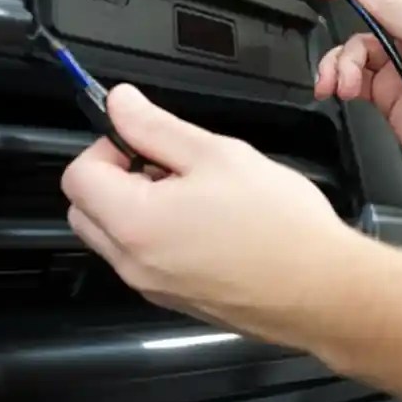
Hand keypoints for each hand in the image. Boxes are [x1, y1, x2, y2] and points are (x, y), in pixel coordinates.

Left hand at [61, 85, 364, 344]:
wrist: (324, 290)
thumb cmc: (281, 228)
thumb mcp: (215, 153)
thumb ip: (155, 126)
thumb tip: (120, 103)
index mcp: (135, 222)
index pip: (77, 175)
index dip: (106, 146)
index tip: (141, 139)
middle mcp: (133, 262)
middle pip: (85, 209)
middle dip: (113, 177)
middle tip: (164, 163)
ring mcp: (151, 286)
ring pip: (112, 235)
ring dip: (134, 206)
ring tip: (191, 192)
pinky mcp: (173, 298)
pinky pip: (141, 258)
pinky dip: (155, 234)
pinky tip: (203, 220)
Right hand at [311, 0, 401, 194]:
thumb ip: (395, 8)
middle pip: (366, 13)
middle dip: (342, 19)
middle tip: (319, 14)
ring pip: (354, 50)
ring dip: (340, 63)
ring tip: (343, 82)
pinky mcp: (391, 94)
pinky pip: (354, 79)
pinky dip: (341, 82)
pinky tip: (340, 90)